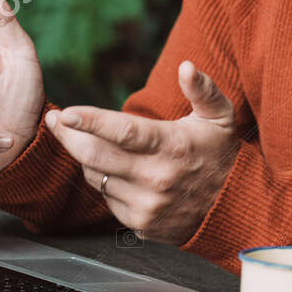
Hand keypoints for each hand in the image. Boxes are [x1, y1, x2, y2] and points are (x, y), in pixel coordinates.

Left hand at [45, 60, 240, 243]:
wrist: (235, 207)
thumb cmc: (221, 154)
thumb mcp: (220, 117)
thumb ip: (202, 89)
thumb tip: (185, 66)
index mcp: (172, 147)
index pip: (124, 132)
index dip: (91, 122)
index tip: (66, 113)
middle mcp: (156, 179)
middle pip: (95, 157)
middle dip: (68, 137)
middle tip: (56, 120)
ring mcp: (146, 206)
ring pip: (96, 178)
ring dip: (87, 159)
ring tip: (92, 143)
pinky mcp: (140, 225)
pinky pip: (106, 199)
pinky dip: (104, 182)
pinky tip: (115, 171)